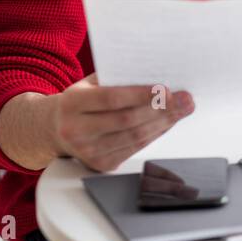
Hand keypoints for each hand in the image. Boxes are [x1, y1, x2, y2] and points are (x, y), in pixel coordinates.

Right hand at [47, 73, 194, 171]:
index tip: (166, 89)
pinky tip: (167, 122)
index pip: (112, 99)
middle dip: (161, 109)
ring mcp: (87, 151)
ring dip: (164, 123)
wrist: (56, 128)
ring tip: (183, 109)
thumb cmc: (81, 100)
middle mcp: (76, 130)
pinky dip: (155, 134)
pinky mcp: (100, 164)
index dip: (141, 95)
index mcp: (72, 103)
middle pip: (127, 121)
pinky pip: (134, 149)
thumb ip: (117, 79)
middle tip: (185, 99)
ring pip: (134, 137)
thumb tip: (157, 75)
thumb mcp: (90, 83)